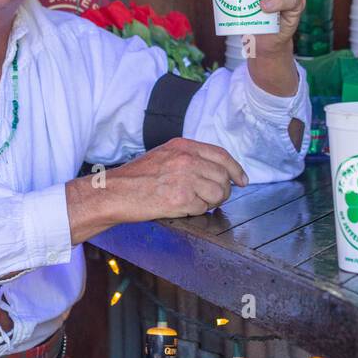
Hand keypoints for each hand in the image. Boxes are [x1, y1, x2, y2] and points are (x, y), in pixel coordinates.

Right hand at [111, 137, 247, 218]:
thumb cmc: (135, 177)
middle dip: (224, 190)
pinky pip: (203, 208)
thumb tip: (213, 171)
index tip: (242, 180)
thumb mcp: (163, 155)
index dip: (236, 169)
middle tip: (215, 198)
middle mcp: (186, 159)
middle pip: (223, 176)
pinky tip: (182, 208)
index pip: (221, 155)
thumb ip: (188, 158)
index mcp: (182, 146)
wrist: (115, 192)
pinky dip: (197, 211)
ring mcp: (185, 178)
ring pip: (218, 193)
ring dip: (212, 202)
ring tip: (196, 204)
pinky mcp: (181, 198)